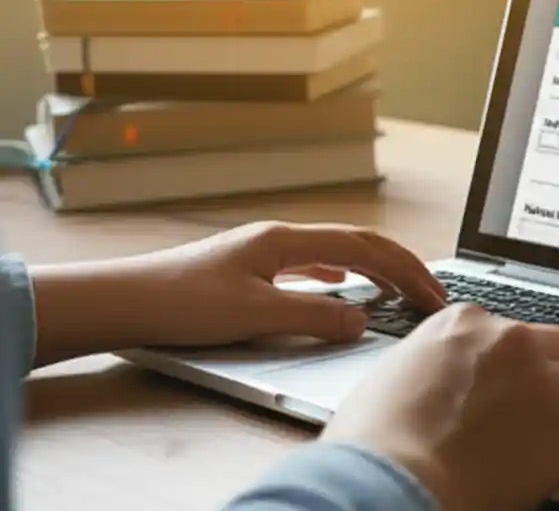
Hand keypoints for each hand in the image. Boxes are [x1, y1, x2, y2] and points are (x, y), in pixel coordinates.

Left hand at [29, 221, 446, 365]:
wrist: (123, 302)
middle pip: (357, 245)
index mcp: (286, 240)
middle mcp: (279, 238)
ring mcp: (264, 252)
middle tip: (431, 294)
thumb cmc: (180, 303)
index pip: (364, 247)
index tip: (433, 293)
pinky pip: (312, 266)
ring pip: (336, 254)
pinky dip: (342, 277)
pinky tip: (343, 288)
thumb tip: (362, 321)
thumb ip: (314, 316)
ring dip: (374, 271)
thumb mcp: (255, 315)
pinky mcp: (250, 270)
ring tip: (400, 290)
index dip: (406, 269)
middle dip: (400, 268)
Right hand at [322, 303, 558, 510]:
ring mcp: (548, 383)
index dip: (516, 362)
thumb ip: (424, 368)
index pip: (511, 328)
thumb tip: (426, 382)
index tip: (513, 383)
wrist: (388, 480)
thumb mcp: (385, 381)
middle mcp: (512, 341)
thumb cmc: (371, 445)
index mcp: (462, 323)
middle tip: (553, 404)